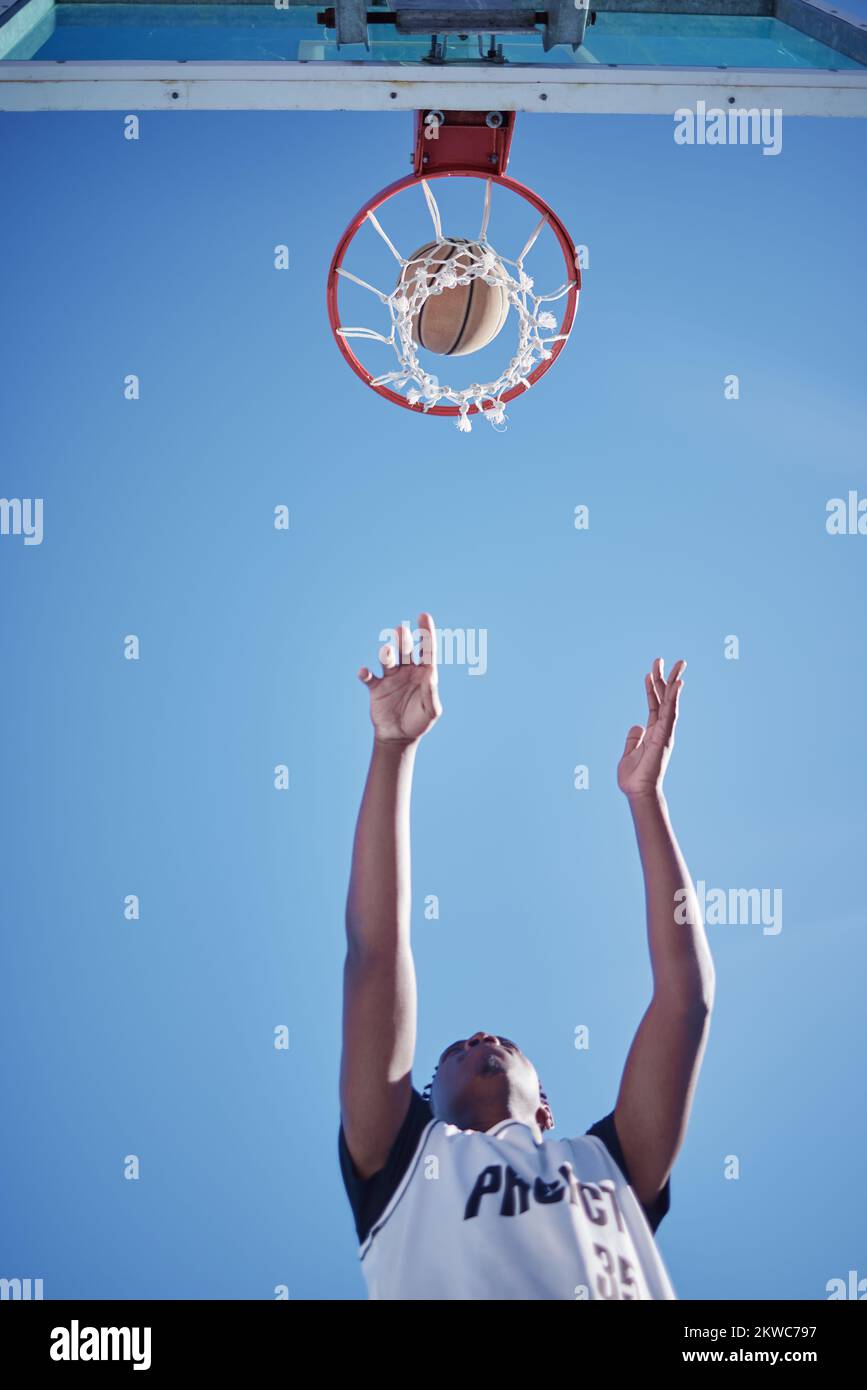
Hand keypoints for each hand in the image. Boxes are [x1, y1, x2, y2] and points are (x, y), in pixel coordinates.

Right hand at [358, 612, 442, 744]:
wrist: (399, 736)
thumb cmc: (419, 722)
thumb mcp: (431, 711)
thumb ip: (431, 693)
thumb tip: (431, 674)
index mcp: (424, 673)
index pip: (427, 649)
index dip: (426, 632)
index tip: (423, 616)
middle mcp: (407, 671)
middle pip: (406, 650)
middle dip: (404, 640)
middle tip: (401, 630)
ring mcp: (391, 678)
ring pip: (387, 660)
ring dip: (386, 654)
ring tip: (386, 651)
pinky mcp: (376, 688)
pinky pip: (369, 677)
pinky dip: (365, 673)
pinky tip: (364, 672)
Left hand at [617, 657, 685, 801]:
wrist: (638, 793)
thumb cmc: (634, 778)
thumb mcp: (628, 753)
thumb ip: (633, 738)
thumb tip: (636, 726)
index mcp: (653, 732)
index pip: (654, 705)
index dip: (652, 688)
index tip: (649, 672)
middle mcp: (661, 730)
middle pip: (665, 699)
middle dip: (665, 678)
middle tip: (663, 659)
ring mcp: (664, 733)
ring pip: (670, 702)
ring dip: (673, 682)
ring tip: (678, 664)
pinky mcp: (664, 737)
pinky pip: (670, 714)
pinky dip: (674, 699)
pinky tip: (677, 684)